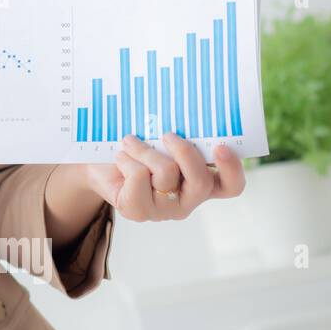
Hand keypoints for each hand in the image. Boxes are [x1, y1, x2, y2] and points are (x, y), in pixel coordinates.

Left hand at [85, 133, 246, 221]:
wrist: (97, 164)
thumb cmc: (135, 149)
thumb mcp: (161, 140)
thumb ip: (180, 137)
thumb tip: (186, 118)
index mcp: (201, 182)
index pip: (230, 186)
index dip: (232, 169)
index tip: (221, 146)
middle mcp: (187, 200)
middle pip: (201, 181)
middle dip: (185, 152)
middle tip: (166, 134)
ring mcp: (163, 209)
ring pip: (166, 174)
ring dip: (145, 150)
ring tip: (129, 141)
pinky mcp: (138, 211)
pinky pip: (140, 178)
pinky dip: (128, 160)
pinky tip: (120, 157)